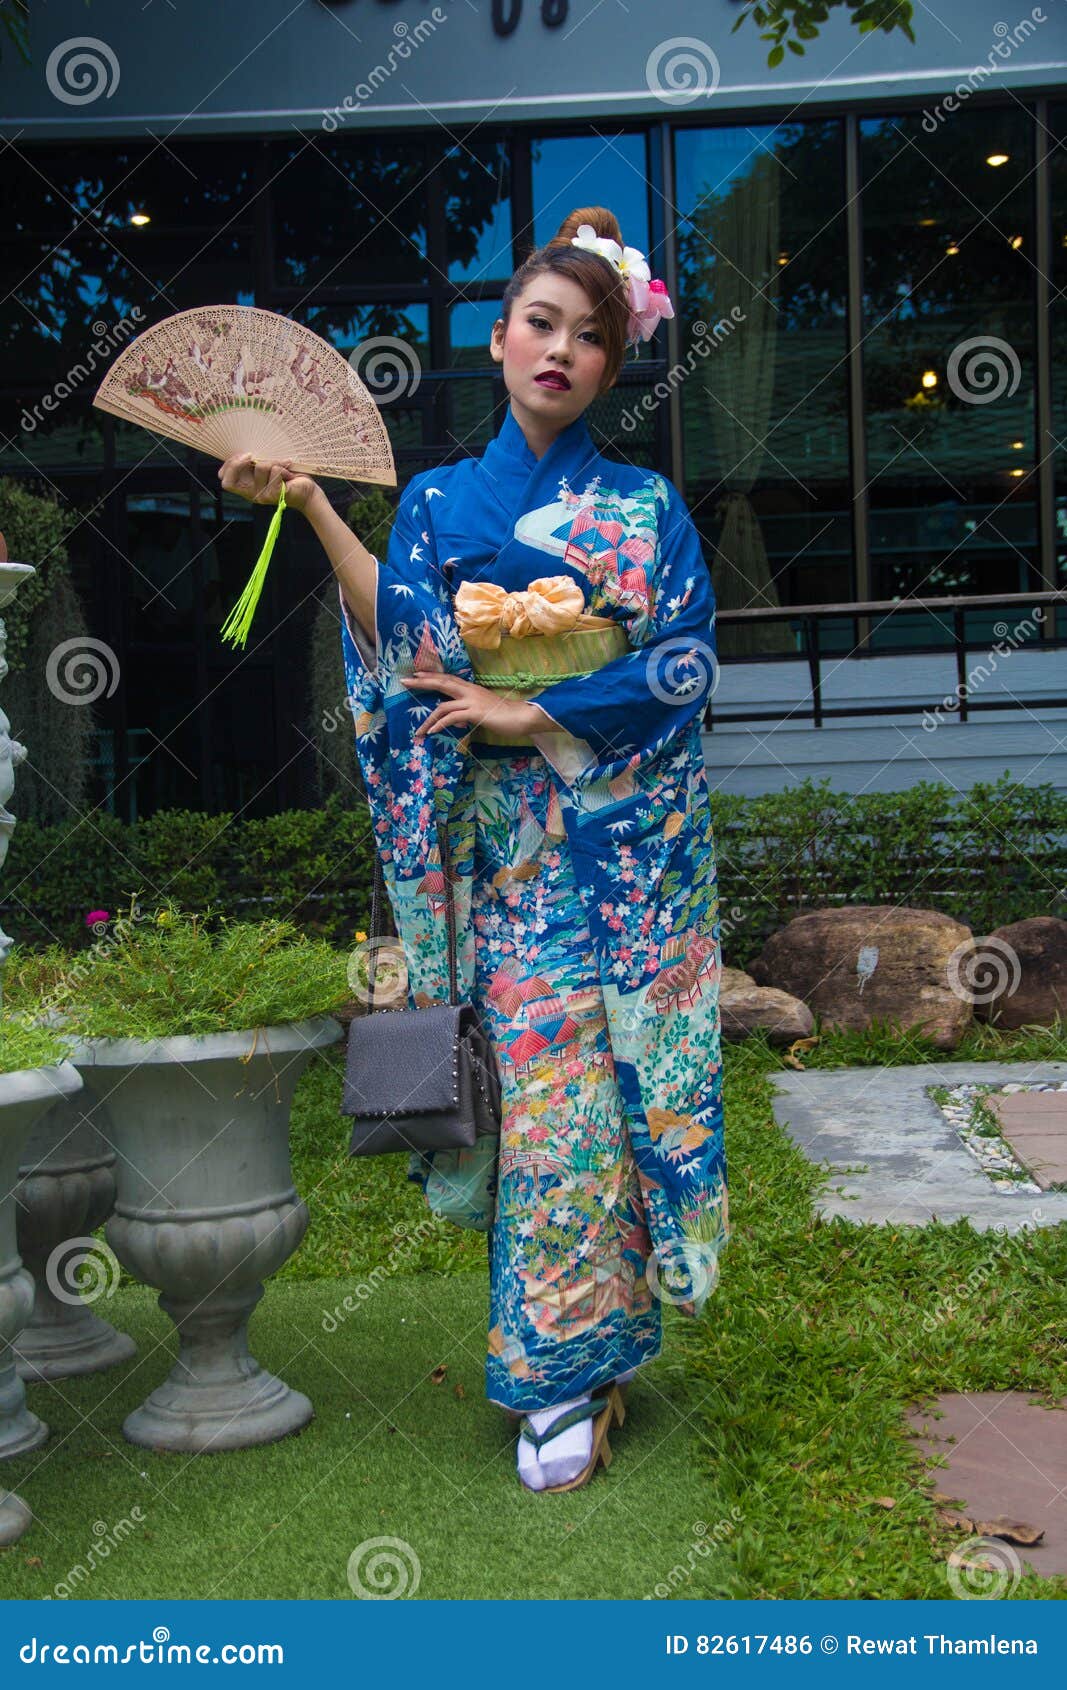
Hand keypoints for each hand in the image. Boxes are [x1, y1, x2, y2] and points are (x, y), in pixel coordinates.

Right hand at [217, 451, 319, 515]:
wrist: (306, 489)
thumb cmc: (286, 476)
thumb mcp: (265, 465)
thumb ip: (252, 462)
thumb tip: (243, 448)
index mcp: (246, 486)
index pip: (225, 481)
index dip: (229, 466)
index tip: (244, 455)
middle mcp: (251, 494)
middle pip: (230, 481)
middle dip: (239, 462)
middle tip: (252, 455)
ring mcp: (262, 496)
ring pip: (260, 467)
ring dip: (274, 461)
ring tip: (283, 467)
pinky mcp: (274, 494)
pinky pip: (275, 470)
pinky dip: (283, 466)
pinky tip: (289, 473)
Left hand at [399, 673, 543, 743]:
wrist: (522, 717)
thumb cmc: (505, 716)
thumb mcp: (483, 711)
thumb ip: (468, 713)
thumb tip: (457, 721)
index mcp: (471, 689)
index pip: (447, 679)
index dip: (431, 676)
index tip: (416, 674)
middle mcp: (469, 691)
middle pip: (441, 682)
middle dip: (422, 682)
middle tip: (404, 681)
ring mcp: (472, 701)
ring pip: (443, 705)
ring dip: (428, 720)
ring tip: (419, 731)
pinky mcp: (475, 713)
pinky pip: (452, 717)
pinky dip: (440, 725)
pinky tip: (432, 732)